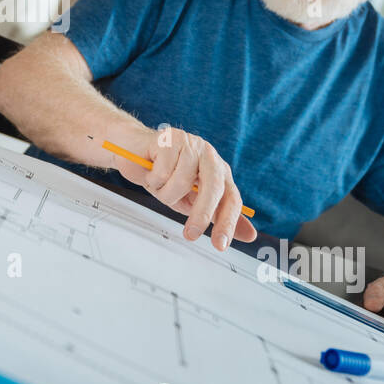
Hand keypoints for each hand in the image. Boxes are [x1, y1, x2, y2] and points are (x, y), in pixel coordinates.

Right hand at [112, 126, 256, 250]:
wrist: (132, 150)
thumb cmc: (163, 175)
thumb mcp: (191, 201)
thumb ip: (217, 215)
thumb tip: (250, 235)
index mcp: (219, 172)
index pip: (232, 198)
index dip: (228, 223)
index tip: (220, 245)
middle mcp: (209, 156)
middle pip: (214, 188)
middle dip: (202, 214)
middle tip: (190, 234)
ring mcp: (191, 144)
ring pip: (181, 182)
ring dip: (165, 193)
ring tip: (158, 185)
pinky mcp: (170, 138)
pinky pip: (162, 172)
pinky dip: (153, 179)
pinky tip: (150, 171)